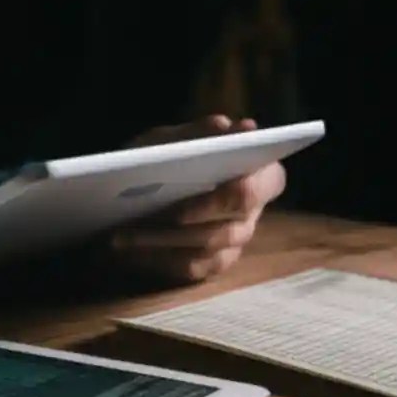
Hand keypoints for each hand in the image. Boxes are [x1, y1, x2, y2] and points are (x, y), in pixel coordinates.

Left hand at [107, 115, 284, 282]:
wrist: (130, 188)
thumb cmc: (160, 158)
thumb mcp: (170, 139)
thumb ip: (200, 134)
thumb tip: (238, 128)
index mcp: (256, 174)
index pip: (268, 183)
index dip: (243, 185)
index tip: (208, 179)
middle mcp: (251, 213)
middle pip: (237, 225)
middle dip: (198, 217)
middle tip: (167, 213)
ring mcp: (233, 242)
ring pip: (209, 248)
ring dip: (166, 240)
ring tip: (128, 233)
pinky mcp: (210, 264)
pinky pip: (191, 268)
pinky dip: (158, 257)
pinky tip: (129, 249)